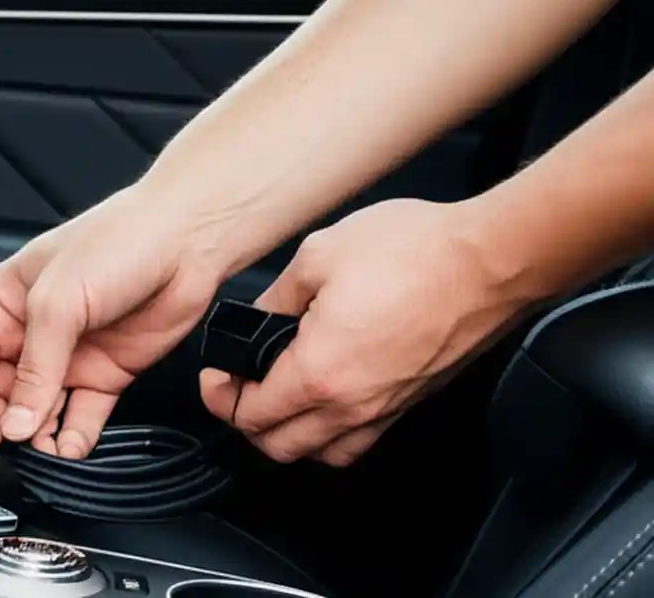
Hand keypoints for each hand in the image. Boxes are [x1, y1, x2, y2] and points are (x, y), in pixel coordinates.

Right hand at [0, 183, 225, 457]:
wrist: (186, 240)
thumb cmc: (119, 241)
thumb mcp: (58, 300)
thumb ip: (36, 366)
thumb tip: (16, 421)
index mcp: (1, 305)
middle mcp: (29, 334)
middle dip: (2, 426)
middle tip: (13, 449)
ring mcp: (67, 357)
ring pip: (36, 414)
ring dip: (37, 440)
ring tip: (44, 455)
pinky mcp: (104, 375)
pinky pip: (79, 418)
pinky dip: (73, 440)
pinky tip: (72, 450)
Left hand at [200, 198, 529, 466]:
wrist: (490, 260)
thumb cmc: (416, 253)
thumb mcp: (318, 257)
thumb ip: (276, 297)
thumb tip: (257, 320)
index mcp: (318, 372)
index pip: (249, 414)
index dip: (219, 397)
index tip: (216, 378)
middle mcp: (352, 404)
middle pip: (279, 447)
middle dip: (246, 422)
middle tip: (237, 388)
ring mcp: (386, 408)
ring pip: (321, 453)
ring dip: (289, 434)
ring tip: (277, 398)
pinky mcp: (412, 401)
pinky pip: (360, 440)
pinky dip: (331, 434)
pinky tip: (326, 399)